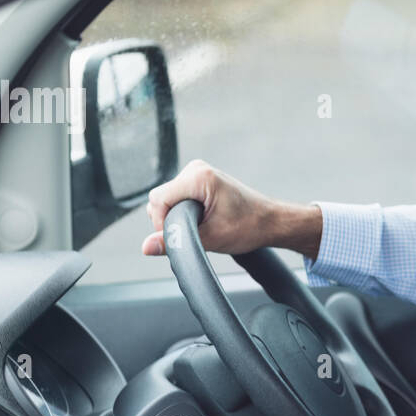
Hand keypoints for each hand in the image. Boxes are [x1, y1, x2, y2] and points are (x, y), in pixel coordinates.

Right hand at [140, 159, 322, 258]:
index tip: (181, 236)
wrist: (270, 222)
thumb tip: (146, 247)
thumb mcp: (209, 239)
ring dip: (179, 217)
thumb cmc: (248, 227)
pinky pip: (177, 197)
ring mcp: (197, 172)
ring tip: (204, 225)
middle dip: (171, 220)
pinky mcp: (199, 180)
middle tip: (198, 231)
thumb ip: (174, 241)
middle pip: (160, 199)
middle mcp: (196, 169)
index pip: (157, 200)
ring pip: (167, 200)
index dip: (162, 223)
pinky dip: (185, 212)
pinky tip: (204, 219)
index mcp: (198, 177)